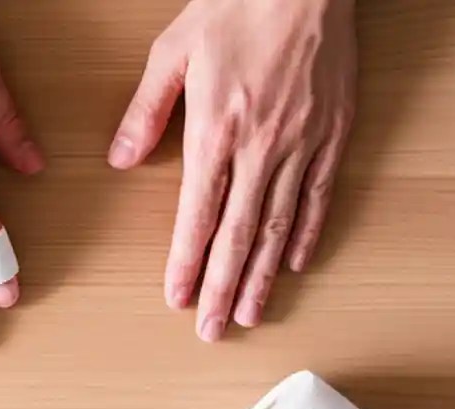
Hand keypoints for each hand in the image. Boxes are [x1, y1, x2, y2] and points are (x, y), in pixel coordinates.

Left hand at [109, 0, 356, 340]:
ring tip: (249, 313)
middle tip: (210, 330)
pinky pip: (319, 195)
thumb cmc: (236, 6)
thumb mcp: (172, 51)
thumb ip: (145, 111)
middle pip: (238, 234)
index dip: (185, 261)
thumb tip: (120, 160)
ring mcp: (302, 143)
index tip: (176, 298)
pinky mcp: (334, 133)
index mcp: (215, 130)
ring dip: (262, 276)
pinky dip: (307, 233)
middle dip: (220, 287)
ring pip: (279, 225)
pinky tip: (294, 264)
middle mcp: (261, 146)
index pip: (197, 214)